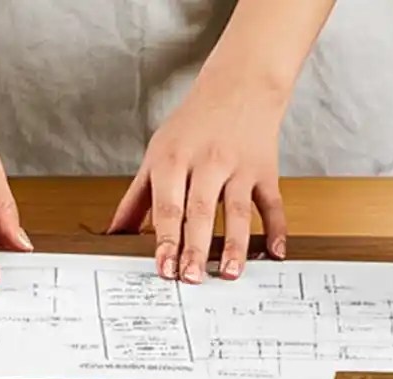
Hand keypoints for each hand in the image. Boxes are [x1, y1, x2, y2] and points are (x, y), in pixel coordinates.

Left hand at [107, 76, 288, 283]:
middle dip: (195, 247)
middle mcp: (207, 162)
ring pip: (237, 211)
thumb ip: (137, 198)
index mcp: (173, 160)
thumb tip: (115, 235)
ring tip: (231, 274)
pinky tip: (276, 254)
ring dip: (235, 245)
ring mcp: (239, 167)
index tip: (163, 268)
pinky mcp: (266, 171)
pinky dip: (277, 229)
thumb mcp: (157, 155)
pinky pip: (272, 204)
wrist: (239, 86)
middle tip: (191, 278)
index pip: (168, 205)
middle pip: (200, 210)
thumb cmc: (193, 126)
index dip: (166, 239)